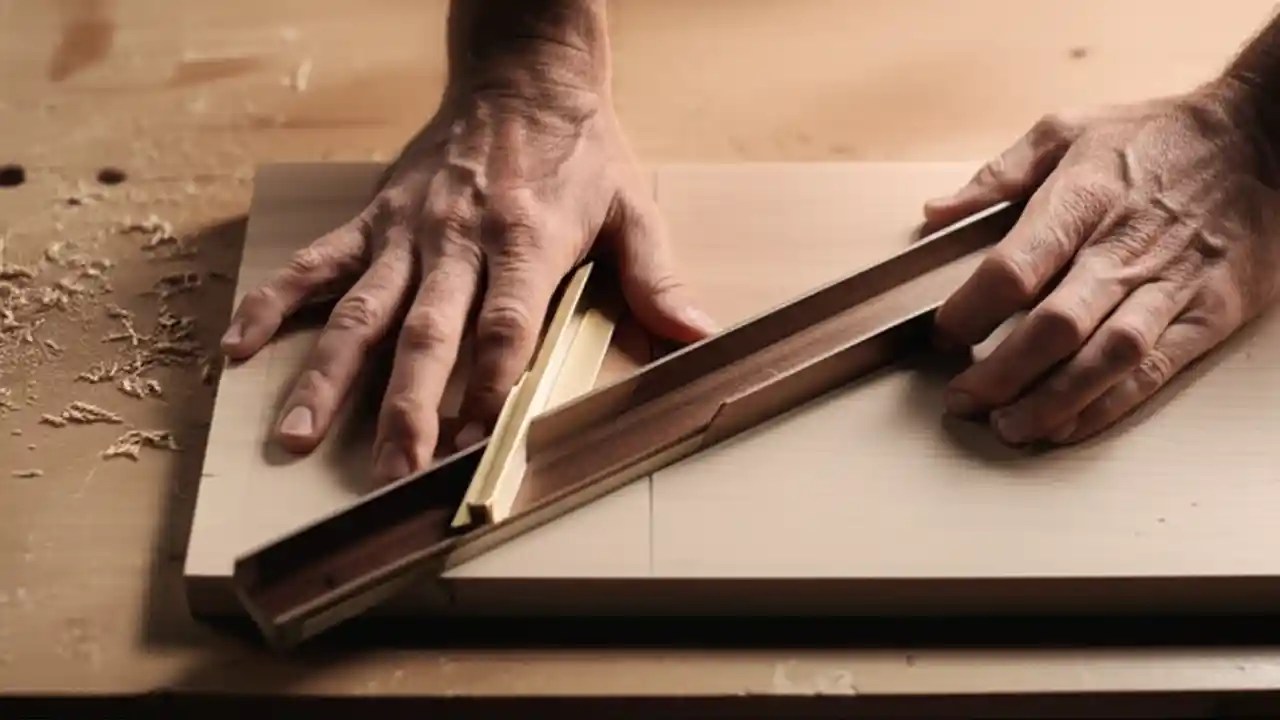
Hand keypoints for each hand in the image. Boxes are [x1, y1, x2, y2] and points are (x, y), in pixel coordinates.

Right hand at [221, 78, 714, 483]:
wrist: (522, 77)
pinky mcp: (375, 219)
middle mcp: (459, 242)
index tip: (474, 452)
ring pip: (362, 311)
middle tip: (387, 477)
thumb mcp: (633, 206)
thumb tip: (698, 335)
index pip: (505, 330)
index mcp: (527, 243)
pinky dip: (277, 302)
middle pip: (427, 334)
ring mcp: (408, 232)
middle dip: (406, 410)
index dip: (490, 392)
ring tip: (296, 436)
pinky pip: (319, 263)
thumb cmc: (580, 152)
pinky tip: (240, 347)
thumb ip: (657, 276)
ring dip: (329, 376)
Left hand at [924, 79, 1279, 444]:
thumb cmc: (1156, 136)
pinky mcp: (1209, 314)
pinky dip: (1106, 407)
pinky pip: (1152, 372)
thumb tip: (936, 212)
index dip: (971, 310)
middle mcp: (1124, 248)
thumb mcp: (1069, 130)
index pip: (1015, 266)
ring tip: (1007, 429)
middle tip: (961, 401)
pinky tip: (1066, 426)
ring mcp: (1170, 285)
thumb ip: (999, 175)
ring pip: (1104, 359)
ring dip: (1051, 402)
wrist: (1265, 138)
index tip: (944, 335)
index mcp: (1083, 199)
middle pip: (1055, 325)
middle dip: (1001, 374)